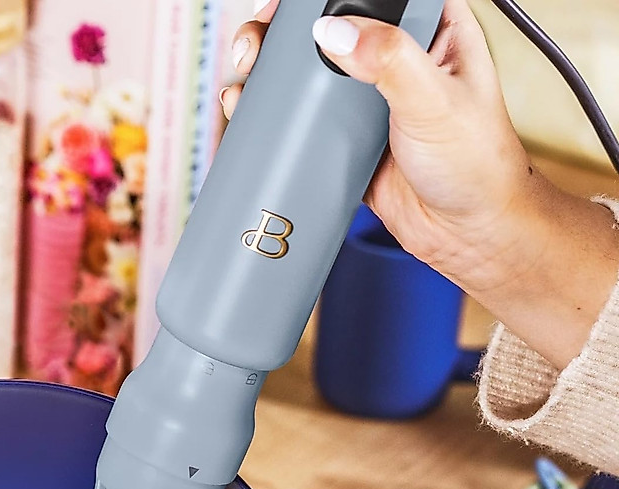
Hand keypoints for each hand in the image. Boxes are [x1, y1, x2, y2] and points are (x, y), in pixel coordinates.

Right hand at [225, 1, 618, 368]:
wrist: (468, 233)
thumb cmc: (476, 164)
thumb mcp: (434, 102)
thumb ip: (389, 60)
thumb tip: (332, 31)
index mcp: (431, 27)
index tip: (288, 5)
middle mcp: (396, 56)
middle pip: (328, 25)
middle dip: (283, 29)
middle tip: (257, 41)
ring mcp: (366, 100)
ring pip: (308, 71)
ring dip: (270, 68)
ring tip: (245, 72)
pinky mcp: (345, 139)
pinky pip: (302, 120)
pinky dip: (271, 114)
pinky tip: (248, 109)